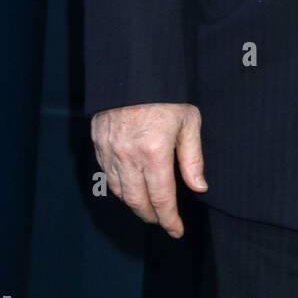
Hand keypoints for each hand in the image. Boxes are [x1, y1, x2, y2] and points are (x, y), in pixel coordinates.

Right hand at [90, 103, 206, 237]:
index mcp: (154, 152)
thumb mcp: (189, 121)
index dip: (169, 219)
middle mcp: (128, 156)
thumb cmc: (167, 93)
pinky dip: (118, 186)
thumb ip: (192, 158)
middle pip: (137, 201)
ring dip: (134, 203)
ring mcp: (110, 150)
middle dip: (151, 216)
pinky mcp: (98, 142)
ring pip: (119, 191)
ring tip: (147, 207)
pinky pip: (106, 174)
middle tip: (163, 220)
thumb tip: (199, 187)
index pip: (161, 199)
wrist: (134, 68)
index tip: (176, 230)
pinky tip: (129, 186)